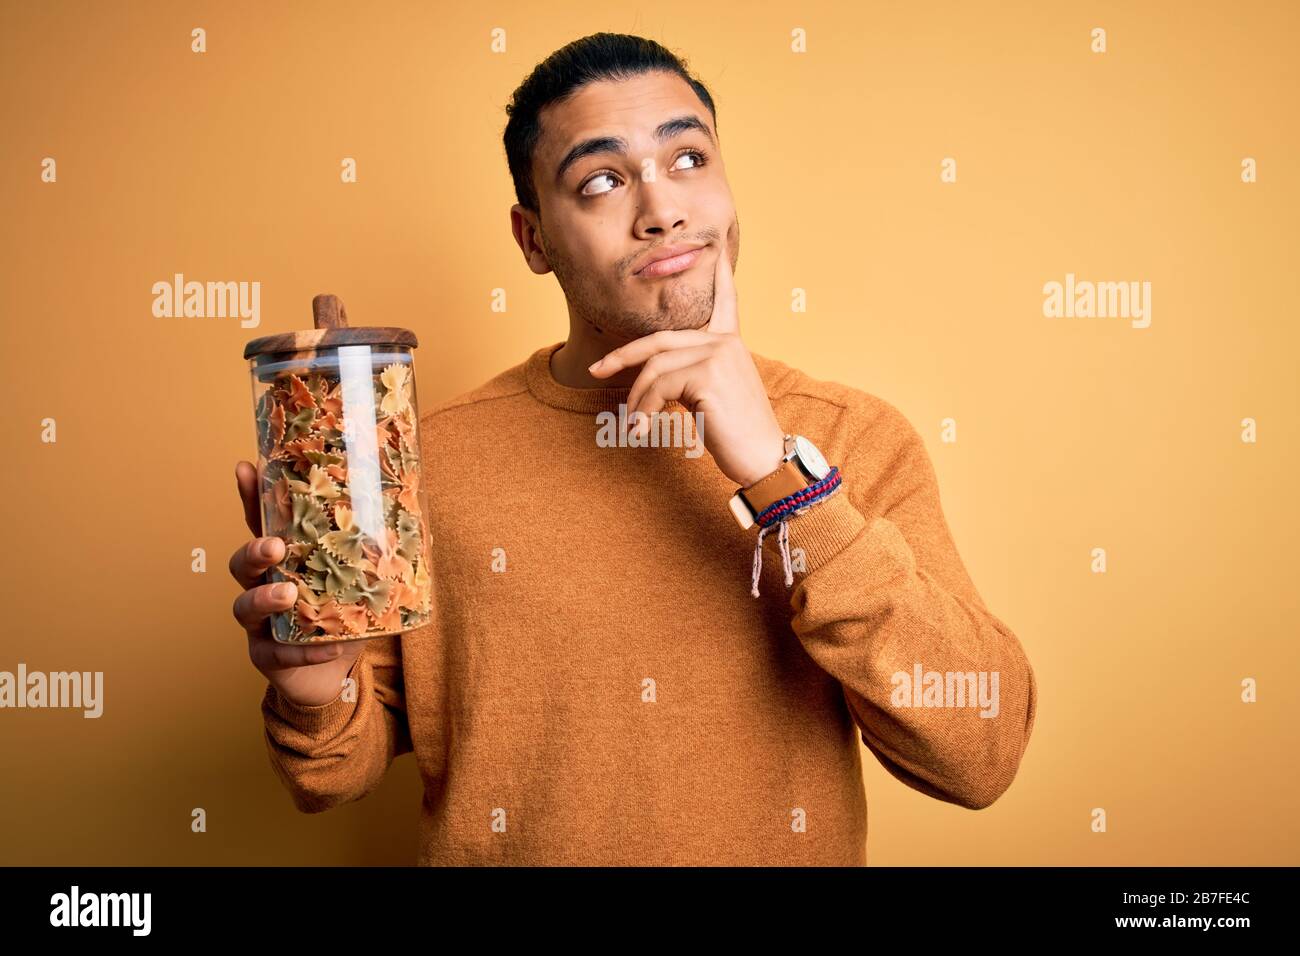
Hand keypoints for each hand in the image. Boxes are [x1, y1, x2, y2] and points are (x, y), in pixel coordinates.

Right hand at [230, 460, 364, 706]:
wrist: (334, 672)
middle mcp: (262, 585)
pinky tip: (330, 645)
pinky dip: (304, 649)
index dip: (251, 496)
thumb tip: (421, 521)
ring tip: (288, 595)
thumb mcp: (361, 579)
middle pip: (242, 562)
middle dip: (254, 551)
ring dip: (266, 599)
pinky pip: (277, 653)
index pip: (262, 523)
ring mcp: (260, 623)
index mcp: (284, 559)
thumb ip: (379, 552)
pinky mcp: (267, 656)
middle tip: (274, 547)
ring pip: (245, 606)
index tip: (246, 467)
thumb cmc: (344, 615)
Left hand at [588, 235, 785, 487]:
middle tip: (597, 370)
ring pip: (654, 368)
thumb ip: (694, 374)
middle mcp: (725, 343)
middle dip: (623, 355)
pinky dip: (645, 410)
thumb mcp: (716, 395)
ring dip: (637, 399)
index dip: (720, 278)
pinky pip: (659, 388)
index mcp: (730, 344)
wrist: (763, 459)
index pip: (726, 303)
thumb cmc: (739, 435)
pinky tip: (645, 430)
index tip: (714, 253)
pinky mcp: (707, 375)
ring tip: (634, 424)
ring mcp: (717, 355)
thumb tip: (654, 378)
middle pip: (660, 340)